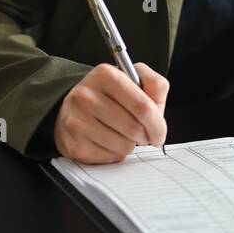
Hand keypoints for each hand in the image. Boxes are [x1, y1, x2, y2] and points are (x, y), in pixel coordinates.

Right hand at [53, 61, 168, 163]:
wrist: (74, 106)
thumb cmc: (110, 94)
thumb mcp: (134, 78)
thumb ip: (155, 85)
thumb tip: (158, 108)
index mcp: (105, 75)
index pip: (142, 106)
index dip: (157, 124)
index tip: (160, 133)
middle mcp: (86, 95)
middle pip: (133, 128)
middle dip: (145, 136)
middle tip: (144, 134)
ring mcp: (76, 120)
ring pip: (123, 145)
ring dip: (130, 144)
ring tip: (123, 134)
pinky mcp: (74, 144)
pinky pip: (109, 157)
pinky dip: (115, 153)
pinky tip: (108, 142)